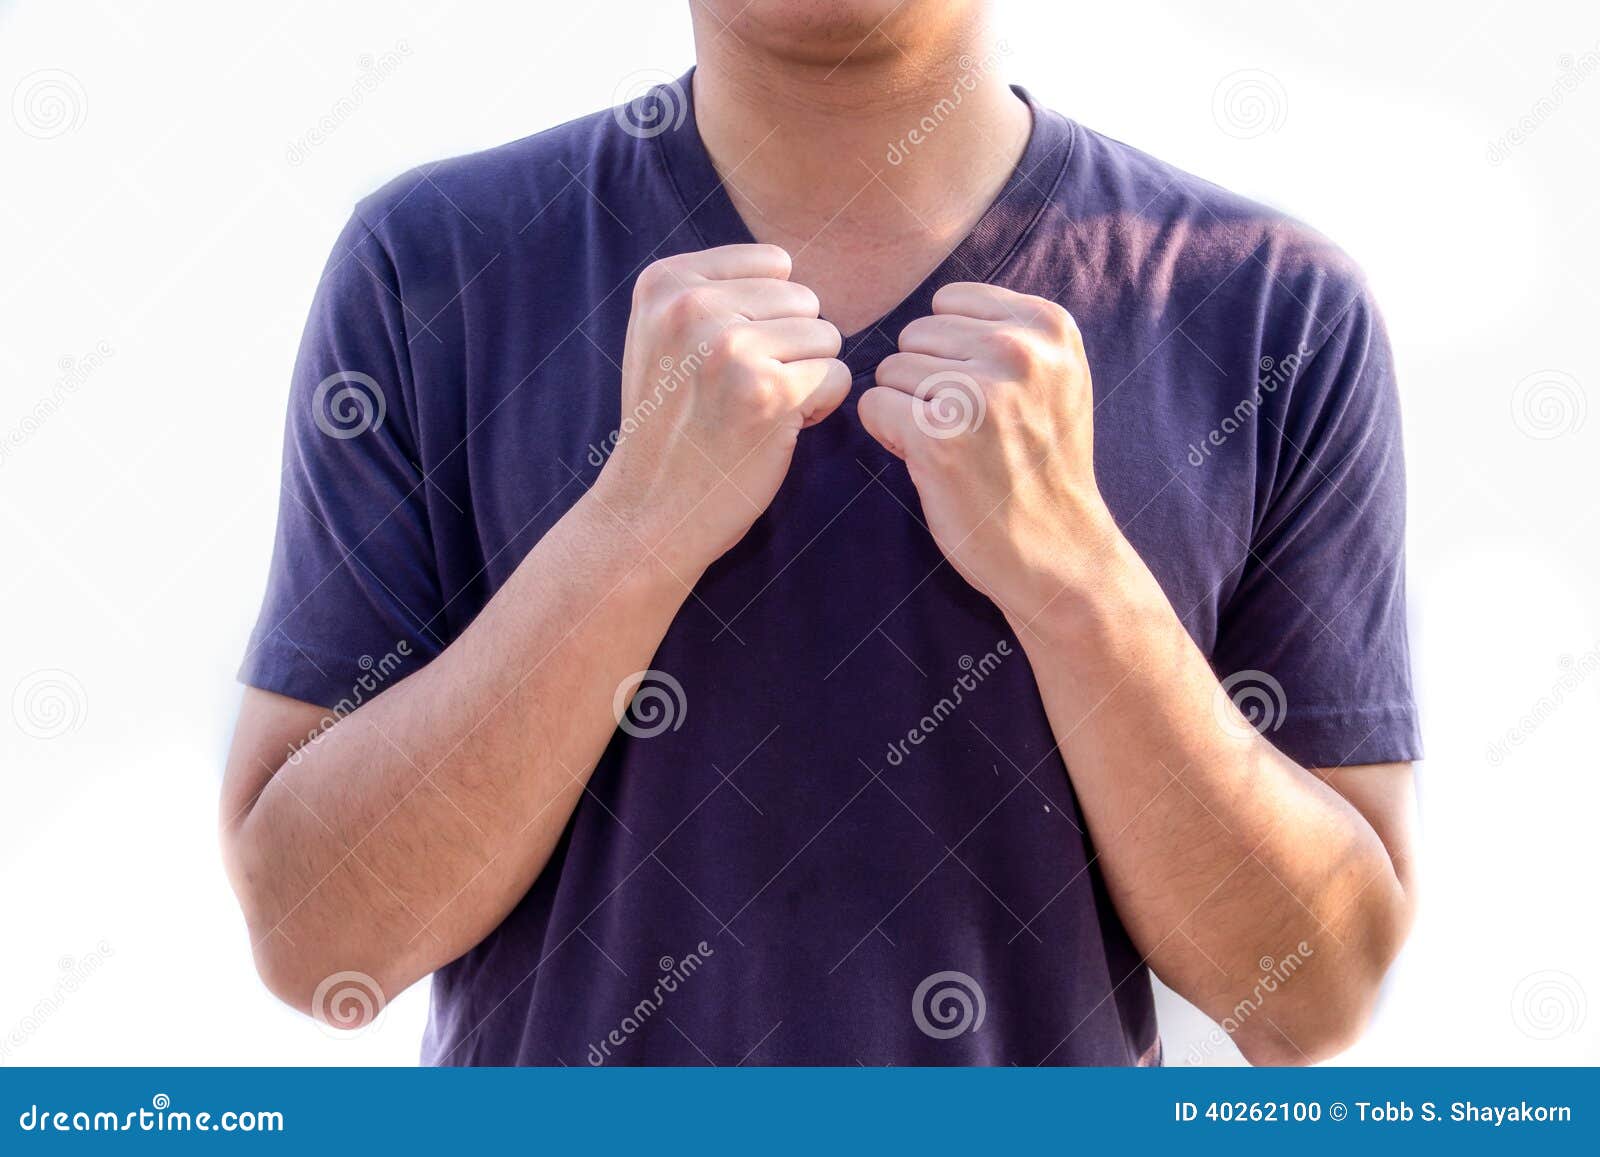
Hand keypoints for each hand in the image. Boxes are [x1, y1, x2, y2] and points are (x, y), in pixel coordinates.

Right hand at [595, 244, 849, 573]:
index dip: (770, 313)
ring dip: (806, 376)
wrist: (650, 508)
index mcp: (666, 281)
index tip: (730, 357)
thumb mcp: (664, 335)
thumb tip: (791, 266)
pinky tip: (774, 430)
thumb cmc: (672, 424)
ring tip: (757, 409)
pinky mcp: (769, 392)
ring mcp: (730, 347)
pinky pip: (838, 376)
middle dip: (791, 346)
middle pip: (805, 299)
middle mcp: (693, 305)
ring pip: (826, 335)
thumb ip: (714, 290)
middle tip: (745, 391)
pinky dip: (819, 408)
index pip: (774, 263)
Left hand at [859, 282, 1121, 626]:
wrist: (1059, 550)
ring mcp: (978, 392)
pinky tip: (928, 461)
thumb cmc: (1042, 463)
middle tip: (966, 428)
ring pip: (891, 369)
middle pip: (915, 334)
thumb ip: (1007, 329)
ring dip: (907, 408)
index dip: (949, 350)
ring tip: (953, 445)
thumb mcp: (1054, 377)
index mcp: (1048, 325)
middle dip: (926, 379)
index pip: (948, 302)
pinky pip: (873, 404)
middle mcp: (1017, 349)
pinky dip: (888, 434)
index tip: (982, 395)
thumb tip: (934, 302)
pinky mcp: (938, 436)